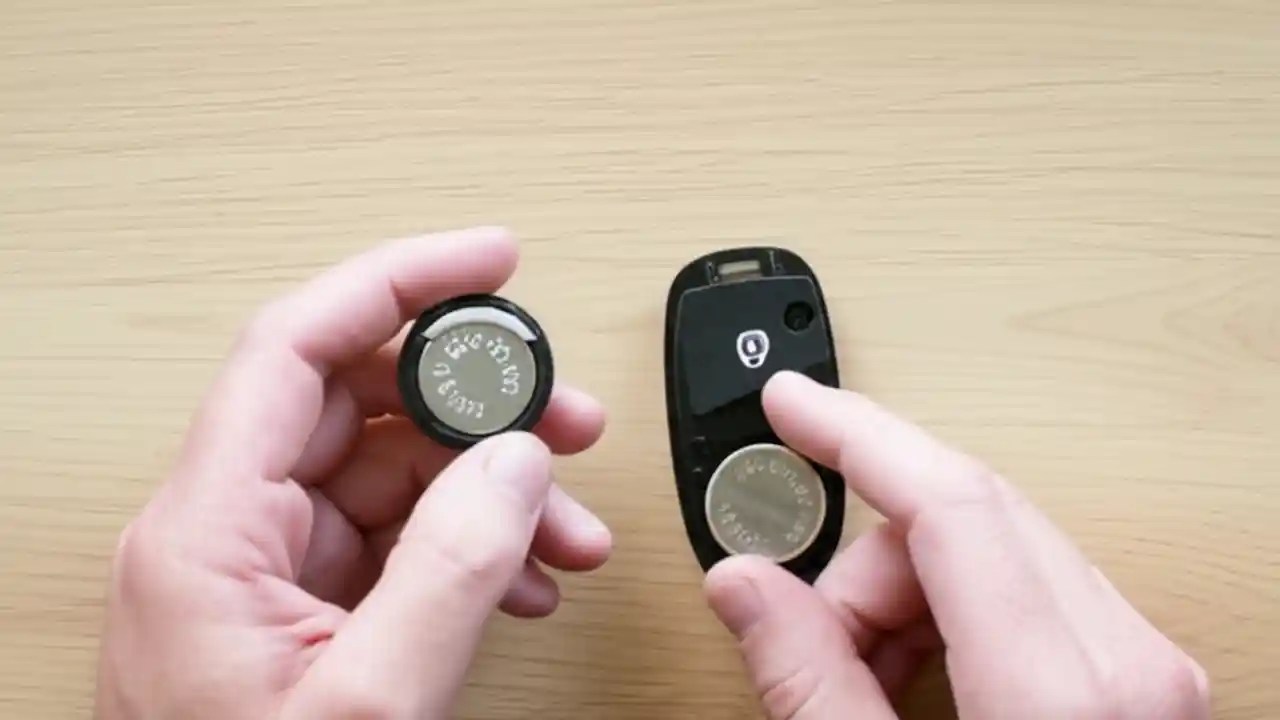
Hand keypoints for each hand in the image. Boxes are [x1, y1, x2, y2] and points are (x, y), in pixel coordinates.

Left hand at [95, 228, 612, 719]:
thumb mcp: (370, 706)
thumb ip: (452, 569)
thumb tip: (519, 459)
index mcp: (206, 531)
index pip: (297, 346)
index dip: (399, 284)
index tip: (489, 261)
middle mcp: (225, 532)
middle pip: (361, 406)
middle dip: (478, 402)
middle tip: (567, 413)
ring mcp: (263, 571)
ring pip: (394, 474)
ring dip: (492, 486)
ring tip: (571, 527)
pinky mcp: (299, 609)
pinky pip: (395, 539)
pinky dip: (470, 546)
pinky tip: (525, 580)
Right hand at [704, 371, 1209, 718]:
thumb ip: (805, 679)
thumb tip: (745, 585)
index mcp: (1064, 686)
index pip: (949, 499)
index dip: (855, 434)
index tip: (792, 403)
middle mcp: (1124, 659)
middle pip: (962, 523)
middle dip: (863, 561)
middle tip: (804, 630)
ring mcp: (1141, 668)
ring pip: (990, 554)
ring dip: (905, 598)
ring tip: (863, 684)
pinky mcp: (1135, 682)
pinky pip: (1023, 596)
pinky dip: (951, 622)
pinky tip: (913, 687)